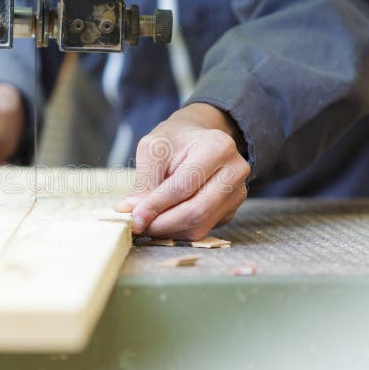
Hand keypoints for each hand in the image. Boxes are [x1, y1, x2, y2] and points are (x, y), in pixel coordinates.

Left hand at [116, 103, 249, 239]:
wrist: (196, 139)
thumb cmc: (174, 141)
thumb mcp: (152, 149)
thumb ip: (144, 181)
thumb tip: (131, 212)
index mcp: (218, 147)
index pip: (184, 186)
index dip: (156, 205)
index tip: (134, 217)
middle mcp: (235, 171)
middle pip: (197, 211)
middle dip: (162, 223)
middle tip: (139, 225)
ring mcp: (236, 193)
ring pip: (200, 226)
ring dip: (169, 230)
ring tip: (148, 222)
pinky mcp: (230, 210)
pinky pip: (203, 230)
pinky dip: (179, 230)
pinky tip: (164, 219)